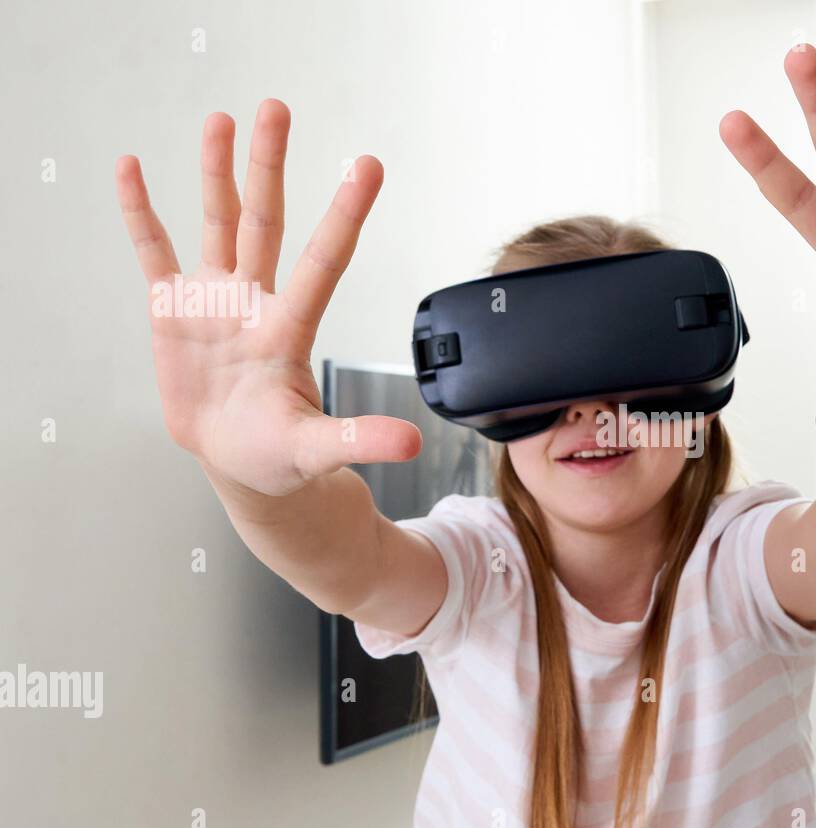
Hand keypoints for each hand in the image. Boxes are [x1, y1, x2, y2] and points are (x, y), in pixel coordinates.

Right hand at [116, 100, 419, 496]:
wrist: (237, 461)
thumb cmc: (279, 454)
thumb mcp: (316, 450)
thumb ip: (358, 439)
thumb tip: (413, 443)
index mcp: (291, 330)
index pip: (324, 262)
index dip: (345, 215)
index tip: (368, 165)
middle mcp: (256, 301)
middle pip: (265, 221)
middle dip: (269, 166)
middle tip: (277, 108)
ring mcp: (215, 300)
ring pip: (217, 222)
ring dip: (216, 171)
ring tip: (222, 119)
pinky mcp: (173, 309)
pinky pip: (155, 251)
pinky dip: (141, 213)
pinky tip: (133, 167)